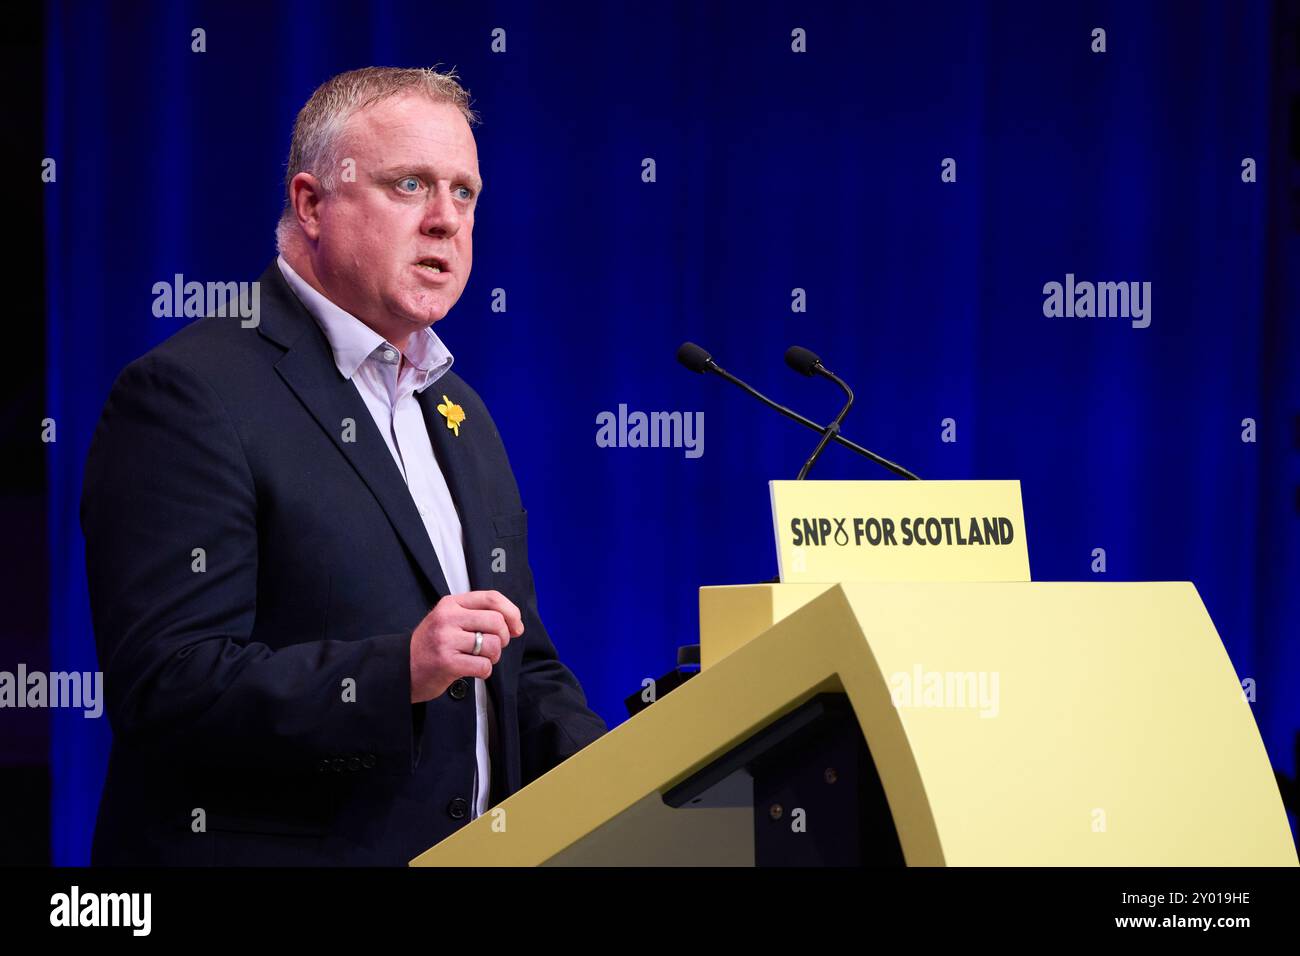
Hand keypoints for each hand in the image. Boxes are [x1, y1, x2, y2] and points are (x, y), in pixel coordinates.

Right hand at [409, 590, 523, 702]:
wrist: (401, 668)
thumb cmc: (430, 646)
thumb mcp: (449, 620)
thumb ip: (477, 616)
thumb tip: (515, 624)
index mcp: (451, 604)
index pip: (491, 598)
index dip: (511, 612)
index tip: (516, 627)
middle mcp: (448, 618)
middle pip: (496, 621)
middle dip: (503, 638)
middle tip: (493, 647)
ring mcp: (446, 640)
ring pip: (492, 645)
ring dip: (493, 657)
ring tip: (479, 659)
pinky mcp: (447, 662)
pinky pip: (483, 665)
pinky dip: (484, 671)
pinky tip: (473, 670)